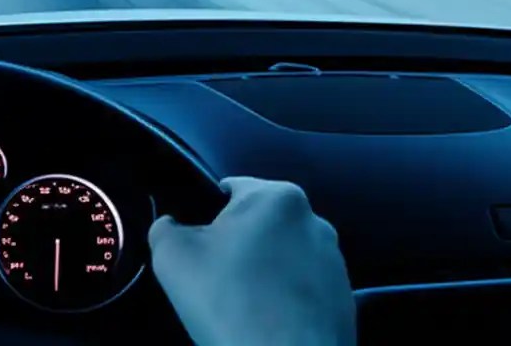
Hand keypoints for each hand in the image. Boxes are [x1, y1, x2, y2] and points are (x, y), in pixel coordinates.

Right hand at [149, 177, 355, 345]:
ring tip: (244, 306)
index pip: (229, 189)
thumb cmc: (229, 301)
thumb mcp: (172, 256)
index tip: (198, 250)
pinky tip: (268, 321)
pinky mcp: (345, 296)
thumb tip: (172, 226)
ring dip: (262, 273)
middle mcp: (315, 219)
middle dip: (237, 246)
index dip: (205, 217)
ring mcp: (335, 260)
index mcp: (276, 196)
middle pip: (258, 224)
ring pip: (281, 257)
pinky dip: (284, 299)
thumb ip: (165, 228)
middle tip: (217, 280)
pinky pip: (302, 287)